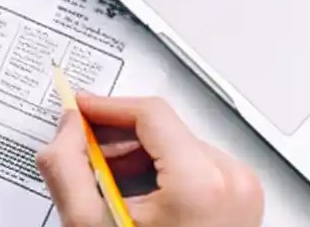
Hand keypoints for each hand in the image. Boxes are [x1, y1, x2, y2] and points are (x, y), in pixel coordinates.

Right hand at [37, 95, 263, 226]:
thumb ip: (68, 170)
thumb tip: (66, 131)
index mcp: (202, 182)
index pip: (150, 114)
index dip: (106, 108)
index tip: (79, 110)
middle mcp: (232, 180)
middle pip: (164, 131)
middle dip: (116, 141)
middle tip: (79, 153)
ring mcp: (243, 192)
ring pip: (179, 150)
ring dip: (137, 161)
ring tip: (104, 188)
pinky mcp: (243, 202)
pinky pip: (195, 170)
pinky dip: (160, 177)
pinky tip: (132, 202)